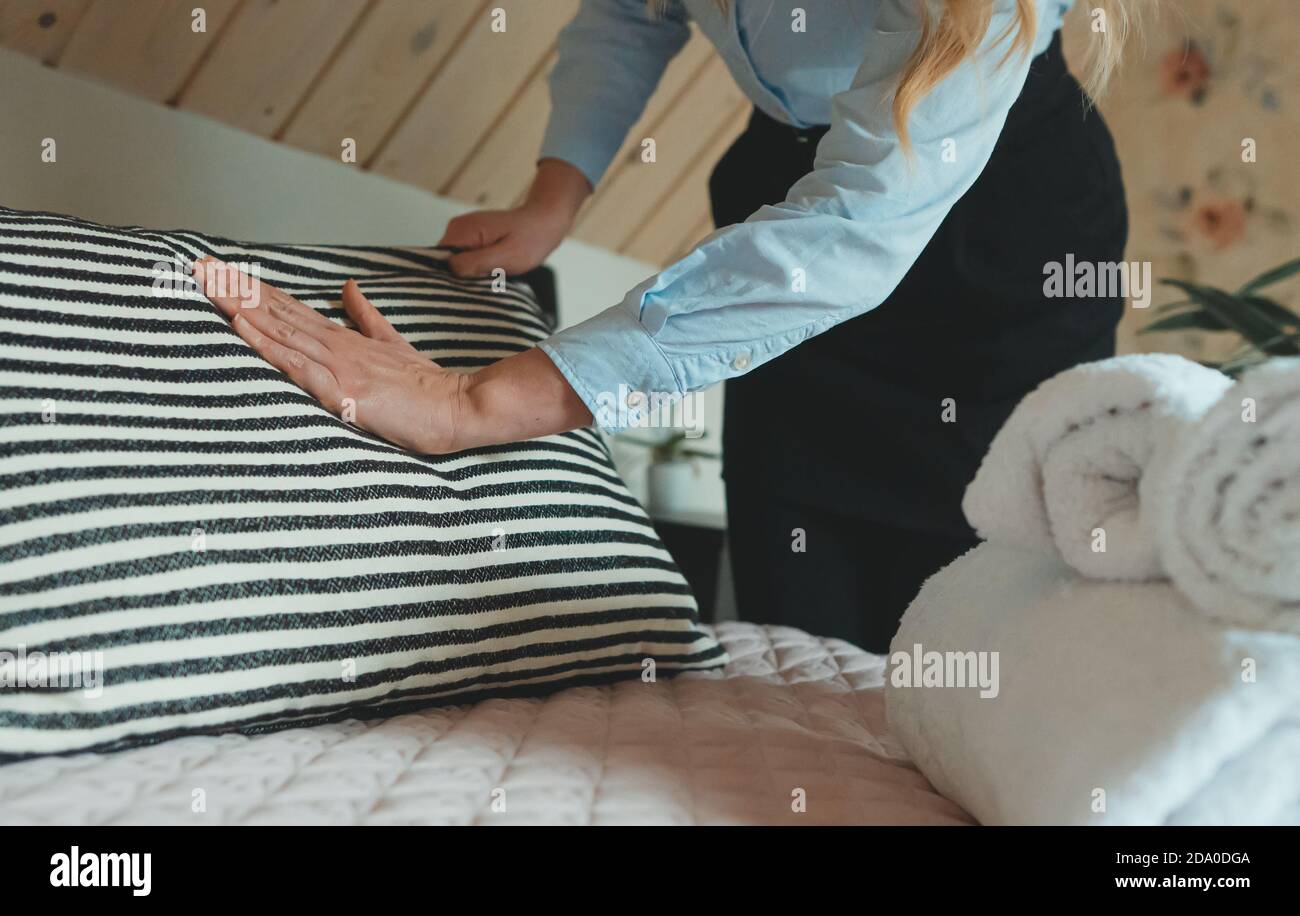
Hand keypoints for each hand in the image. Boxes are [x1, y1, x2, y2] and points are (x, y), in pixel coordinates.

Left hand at [193, 258, 469, 453]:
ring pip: (280, 329)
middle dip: (235, 288)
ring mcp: (338, 364)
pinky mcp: (343, 389)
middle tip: (197, 265)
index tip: (222, 270)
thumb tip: (348, 288)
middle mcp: (335, 345)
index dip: (254, 289)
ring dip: (241, 306)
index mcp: (344, 338)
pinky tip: (242, 324)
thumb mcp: (393, 344)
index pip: (289, 307)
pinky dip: (267, 342)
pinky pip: (297, 363)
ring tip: (209, 284)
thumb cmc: (427, 385)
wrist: (457, 405)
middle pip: (275, 310)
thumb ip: (367, 317)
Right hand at [437, 158, 590, 276]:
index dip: (451, 277)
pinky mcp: (470, 237)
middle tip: (489, 278)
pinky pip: (464, 258)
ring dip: (471, 273)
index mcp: (462, 230)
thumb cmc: (530, 239)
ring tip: (494, 272)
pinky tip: (493, 267)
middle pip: (445, 262)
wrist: (544, 221)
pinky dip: (476, 268)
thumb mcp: (505, 257)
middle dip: (463, 276)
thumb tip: (449, 269)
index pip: (438, 260)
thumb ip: (476, 263)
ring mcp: (462, 232)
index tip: (472, 284)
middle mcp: (456, 228)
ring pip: (455, 263)